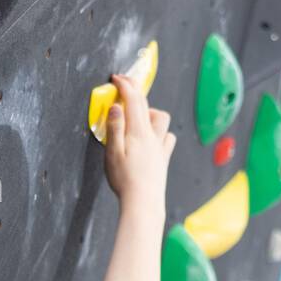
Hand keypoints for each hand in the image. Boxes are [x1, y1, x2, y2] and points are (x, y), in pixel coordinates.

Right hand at [103, 74, 175, 213]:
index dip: (125, 85)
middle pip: (147, 105)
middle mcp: (151, 137)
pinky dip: (161, 132)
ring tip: (138, 117)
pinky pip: (168, 138)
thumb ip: (114, 128)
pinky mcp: (163, 159)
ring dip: (151, 112)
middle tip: (124, 89)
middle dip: (135, 92)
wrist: (144, 203)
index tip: (117, 78)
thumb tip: (116, 105)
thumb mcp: (112, 153)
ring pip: (162, 119)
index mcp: (137, 133)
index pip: (133, 100)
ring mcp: (159, 147)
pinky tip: (152, 138)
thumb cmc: (125, 181)